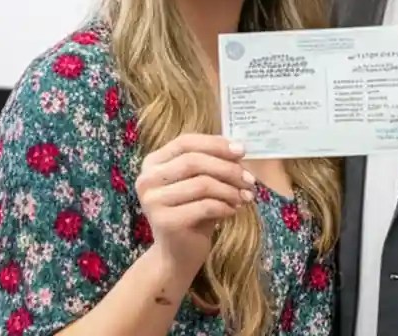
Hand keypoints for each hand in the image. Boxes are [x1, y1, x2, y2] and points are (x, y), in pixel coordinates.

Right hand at [135, 134, 255, 272]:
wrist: (176, 255)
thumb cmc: (191, 214)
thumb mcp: (199, 184)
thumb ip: (212, 164)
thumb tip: (238, 150)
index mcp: (152, 163)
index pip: (185, 142)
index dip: (215, 144)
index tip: (242, 151)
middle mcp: (147, 180)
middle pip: (194, 161)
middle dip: (228, 168)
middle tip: (250, 179)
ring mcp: (153, 201)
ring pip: (202, 184)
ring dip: (230, 189)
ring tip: (246, 197)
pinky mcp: (166, 222)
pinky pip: (205, 206)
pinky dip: (225, 206)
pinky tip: (233, 211)